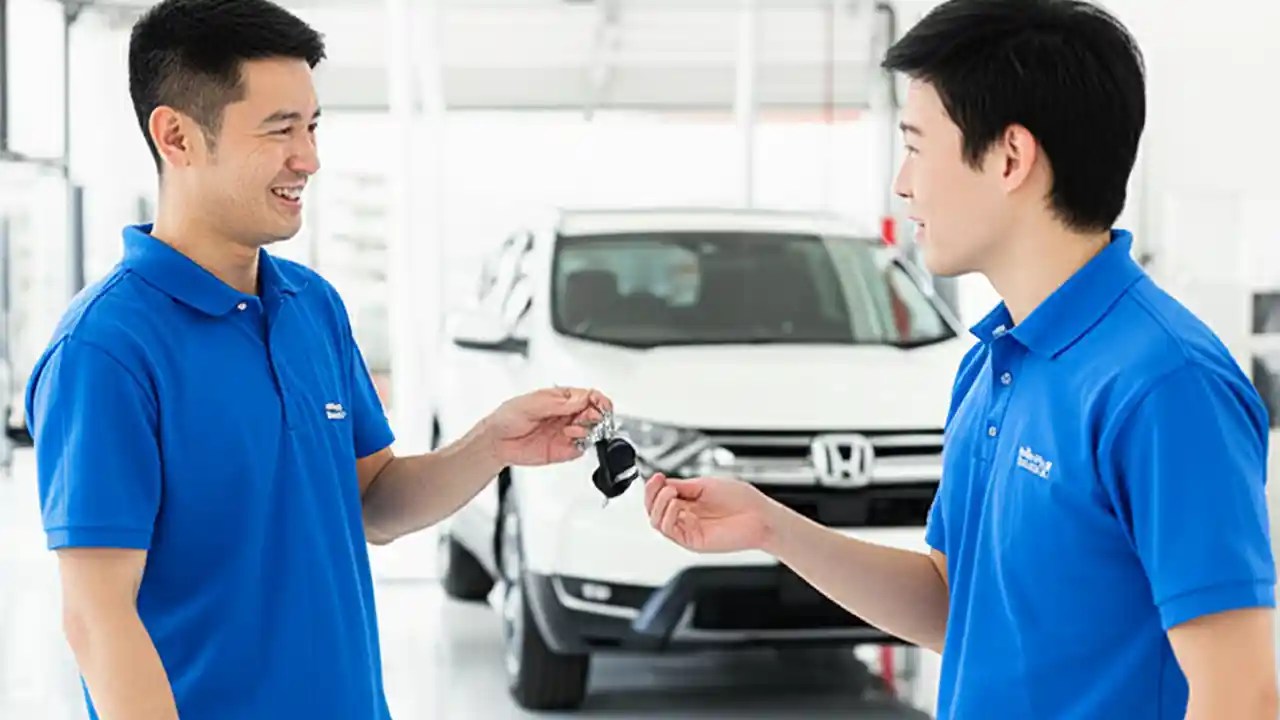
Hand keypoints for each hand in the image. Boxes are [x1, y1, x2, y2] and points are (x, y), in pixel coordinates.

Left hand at [482, 387, 612, 466]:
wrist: (496, 442)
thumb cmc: (508, 418)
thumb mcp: (532, 403)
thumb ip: (558, 402)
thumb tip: (581, 398)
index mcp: (561, 399)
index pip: (588, 396)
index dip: (597, 399)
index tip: (599, 404)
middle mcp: (567, 415)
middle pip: (594, 413)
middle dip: (596, 415)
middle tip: (589, 417)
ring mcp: (567, 433)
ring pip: (591, 431)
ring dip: (589, 429)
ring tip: (573, 428)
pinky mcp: (564, 450)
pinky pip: (582, 448)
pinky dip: (582, 444)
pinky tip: (571, 438)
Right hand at [643, 473, 774, 552]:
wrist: (760, 515)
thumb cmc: (741, 500)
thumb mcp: (706, 485)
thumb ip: (683, 486)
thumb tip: (662, 482)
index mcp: (689, 503)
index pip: (660, 498)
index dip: (653, 488)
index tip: (656, 476)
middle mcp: (686, 517)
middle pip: (654, 511)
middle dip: (652, 495)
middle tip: (659, 484)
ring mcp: (689, 530)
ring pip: (658, 522)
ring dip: (659, 505)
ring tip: (671, 493)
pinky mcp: (693, 541)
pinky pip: (671, 531)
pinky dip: (668, 516)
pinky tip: (676, 505)